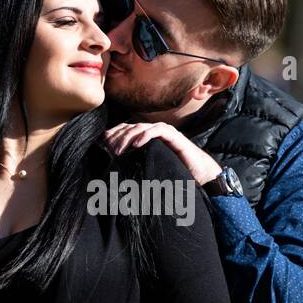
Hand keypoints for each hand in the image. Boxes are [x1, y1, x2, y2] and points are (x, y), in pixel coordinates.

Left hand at [102, 121, 220, 183]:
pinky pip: (157, 131)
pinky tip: (136, 145)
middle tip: (107, 150)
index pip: (124, 130)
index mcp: (147, 137)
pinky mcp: (175, 137)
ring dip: (127, 137)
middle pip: (129, 127)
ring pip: (140, 128)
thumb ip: (136, 165)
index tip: (101, 146)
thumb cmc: (176, 173)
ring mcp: (165, 132)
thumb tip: (115, 174)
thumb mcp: (150, 168)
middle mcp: (154, 131)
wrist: (200, 175)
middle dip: (116, 137)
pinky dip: (145, 136)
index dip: (112, 135)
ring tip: (118, 150)